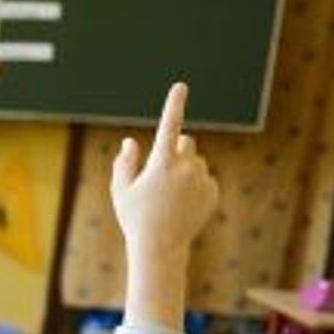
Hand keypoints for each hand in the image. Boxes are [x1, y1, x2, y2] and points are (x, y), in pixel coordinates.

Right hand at [110, 83, 219, 268]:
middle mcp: (186, 167)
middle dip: (176, 149)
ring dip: (186, 170)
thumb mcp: (120, 189)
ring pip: (196, 162)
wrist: (161, 246)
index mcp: (161, 162)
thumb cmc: (135, 217)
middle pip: (186, 142)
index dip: (174, 104)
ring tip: (171, 197)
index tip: (181, 87)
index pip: (169, 125)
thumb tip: (131, 142)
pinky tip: (182, 206)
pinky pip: (205, 179)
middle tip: (161, 172)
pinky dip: (195, 187)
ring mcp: (202, 179)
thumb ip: (125, 162)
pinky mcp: (213, 192)